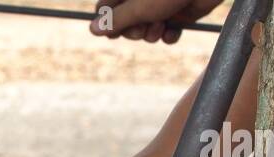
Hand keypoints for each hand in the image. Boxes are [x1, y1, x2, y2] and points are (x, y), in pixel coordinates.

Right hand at [90, 0, 223, 43]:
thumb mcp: (139, 6)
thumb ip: (116, 19)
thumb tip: (92, 30)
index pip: (106, 6)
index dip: (107, 22)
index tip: (113, 33)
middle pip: (125, 20)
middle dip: (132, 30)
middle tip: (141, 31)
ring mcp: (161, 3)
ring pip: (145, 27)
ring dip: (150, 34)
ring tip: (159, 28)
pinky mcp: (180, 12)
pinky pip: (167, 30)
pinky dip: (168, 35)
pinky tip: (171, 33)